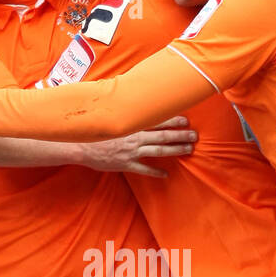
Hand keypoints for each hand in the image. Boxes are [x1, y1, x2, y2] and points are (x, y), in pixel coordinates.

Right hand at [79, 117, 195, 177]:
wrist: (80, 146)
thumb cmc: (96, 131)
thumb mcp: (111, 118)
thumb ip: (125, 113)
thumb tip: (133, 102)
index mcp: (132, 124)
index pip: (157, 120)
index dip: (173, 120)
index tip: (186, 119)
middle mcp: (135, 137)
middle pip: (163, 135)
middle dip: (181, 135)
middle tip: (195, 135)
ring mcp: (131, 151)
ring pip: (159, 150)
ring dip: (176, 150)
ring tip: (189, 150)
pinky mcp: (126, 164)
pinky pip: (144, 169)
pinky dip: (156, 172)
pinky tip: (166, 174)